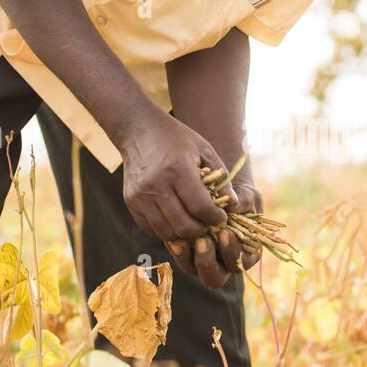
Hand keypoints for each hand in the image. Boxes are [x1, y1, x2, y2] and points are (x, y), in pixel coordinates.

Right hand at [119, 109, 233, 282]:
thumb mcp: (204, 149)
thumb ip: (222, 177)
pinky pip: (152, 228)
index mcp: (178, 169)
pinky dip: (167, 231)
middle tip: (209, 226)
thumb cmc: (176, 139)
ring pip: (167, 233)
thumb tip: (236, 205)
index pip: (200, 207)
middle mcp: (157, 185)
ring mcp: (141, 196)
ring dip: (184, 235)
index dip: (215, 218)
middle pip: (184, 226)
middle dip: (202, 231)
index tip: (222, 217)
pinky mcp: (131, 203)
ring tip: (195, 226)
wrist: (138, 131)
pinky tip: (177, 221)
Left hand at [166, 174, 262, 288]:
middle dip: (207, 262)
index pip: (239, 263)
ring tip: (186, 239)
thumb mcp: (247, 195)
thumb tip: (234, 204)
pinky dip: (177, 249)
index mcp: (244, 254)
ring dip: (189, 258)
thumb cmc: (240, 195)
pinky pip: (179, 256)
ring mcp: (203, 257)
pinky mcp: (186, 249)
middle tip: (203, 241)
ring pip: (193, 270)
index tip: (225, 233)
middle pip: (214, 279)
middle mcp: (223, 262)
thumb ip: (244, 201)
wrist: (221, 187)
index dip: (232, 252)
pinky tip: (175, 237)